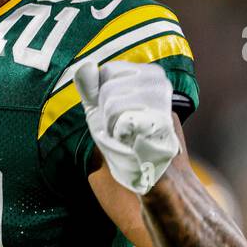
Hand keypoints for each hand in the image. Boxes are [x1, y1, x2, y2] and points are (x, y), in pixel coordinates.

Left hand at [75, 60, 179, 195]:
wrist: (156, 181)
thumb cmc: (128, 148)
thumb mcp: (102, 116)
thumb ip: (92, 91)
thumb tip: (84, 65)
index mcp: (148, 75)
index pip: (107, 72)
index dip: (102, 99)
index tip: (117, 117)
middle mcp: (158, 82)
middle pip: (108, 87)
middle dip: (106, 114)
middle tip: (124, 132)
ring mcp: (162, 100)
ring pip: (113, 103)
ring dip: (113, 127)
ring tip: (129, 139)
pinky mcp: (162, 119)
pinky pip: (124, 119)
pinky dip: (122, 136)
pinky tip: (134, 143)